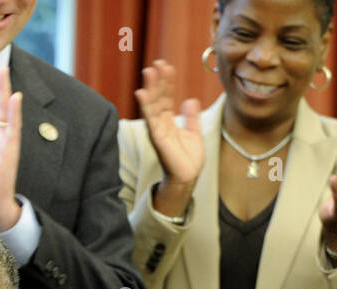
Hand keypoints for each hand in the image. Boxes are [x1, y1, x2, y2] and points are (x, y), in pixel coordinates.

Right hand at [134, 59, 202, 216]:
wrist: (188, 178)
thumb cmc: (189, 159)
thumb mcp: (194, 132)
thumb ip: (191, 116)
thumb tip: (190, 100)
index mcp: (169, 122)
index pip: (166, 97)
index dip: (167, 82)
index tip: (167, 67)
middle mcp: (161, 124)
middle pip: (158, 98)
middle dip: (157, 80)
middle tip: (157, 63)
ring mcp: (158, 130)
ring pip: (152, 105)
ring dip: (151, 88)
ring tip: (149, 71)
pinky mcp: (157, 138)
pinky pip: (150, 120)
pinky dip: (146, 106)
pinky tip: (142, 93)